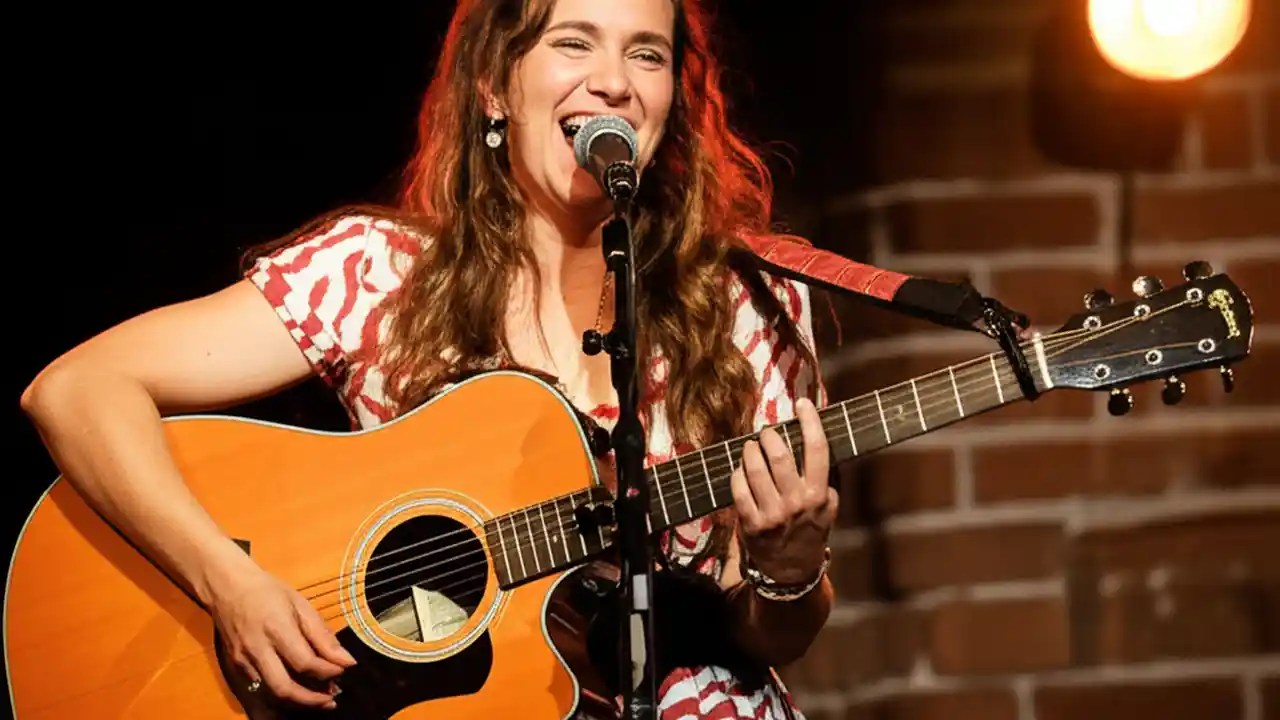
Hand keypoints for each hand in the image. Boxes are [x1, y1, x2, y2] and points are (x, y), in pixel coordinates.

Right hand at [207, 558, 356, 708]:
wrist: (226, 587)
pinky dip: (282, 693)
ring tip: (319, 699)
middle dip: (312, 700)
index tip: (345, 669)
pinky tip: (298, 689)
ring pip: (272, 694)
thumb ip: (322, 635)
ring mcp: (243, 660)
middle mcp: (258, 648)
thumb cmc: (267, 591)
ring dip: (298, 701)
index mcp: (277, 628)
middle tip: (332, 700)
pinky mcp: (236, 667)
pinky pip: (261, 688)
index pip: (305, 662)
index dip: (328, 671)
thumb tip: (346, 660)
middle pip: (285, 688)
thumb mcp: (300, 604)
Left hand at [730, 397, 837, 584]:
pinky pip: (738, 489)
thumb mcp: (827, 510)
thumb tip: (813, 445)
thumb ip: (824, 481)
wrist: (792, 573)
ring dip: (750, 451)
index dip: (810, 422)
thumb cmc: (809, 533)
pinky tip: (740, 471)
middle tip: (766, 432)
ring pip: (755, 470)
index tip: (802, 403)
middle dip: (770, 437)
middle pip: (780, 456)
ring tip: (751, 446)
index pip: (817, 450)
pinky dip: (737, 474)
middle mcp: (796, 503)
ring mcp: (772, 514)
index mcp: (819, 495)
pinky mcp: (750, 524)